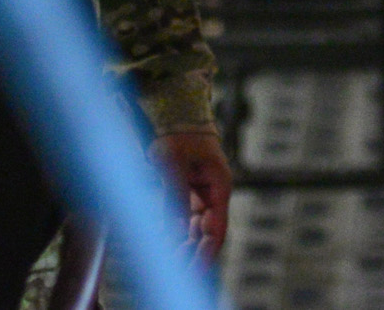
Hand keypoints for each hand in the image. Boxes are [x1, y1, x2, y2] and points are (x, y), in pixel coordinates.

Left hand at [152, 127, 231, 259]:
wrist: (176, 111)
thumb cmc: (177, 133)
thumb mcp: (173, 164)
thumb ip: (174, 197)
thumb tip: (174, 231)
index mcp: (219, 186)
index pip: (218, 230)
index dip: (206, 254)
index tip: (193, 272)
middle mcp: (214, 193)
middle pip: (208, 233)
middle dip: (193, 253)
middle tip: (174, 269)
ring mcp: (202, 192)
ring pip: (196, 228)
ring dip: (184, 245)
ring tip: (167, 260)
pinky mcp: (190, 190)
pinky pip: (186, 218)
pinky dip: (176, 232)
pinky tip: (164, 242)